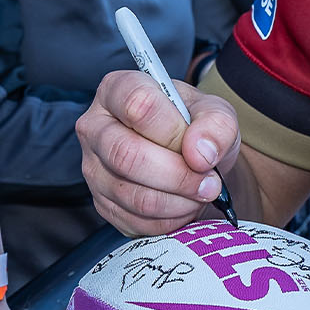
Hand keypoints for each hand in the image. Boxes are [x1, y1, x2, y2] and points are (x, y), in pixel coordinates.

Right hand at [77, 69, 239, 235]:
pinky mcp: (101, 203)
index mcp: (117, 89)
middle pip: (126, 155)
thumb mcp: (216, 113)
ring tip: (200, 193)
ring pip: (131, 194)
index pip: (137, 105)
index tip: (198, 148)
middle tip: (209, 183)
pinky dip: (168, 219)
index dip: (173, 131)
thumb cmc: (195, 126)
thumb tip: (200, 153)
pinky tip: (183, 205)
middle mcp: (95, 126)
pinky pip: (134, 219)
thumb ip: (216, 124)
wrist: (192, 156)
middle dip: (177, 176)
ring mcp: (92, 167)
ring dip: (177, 201)